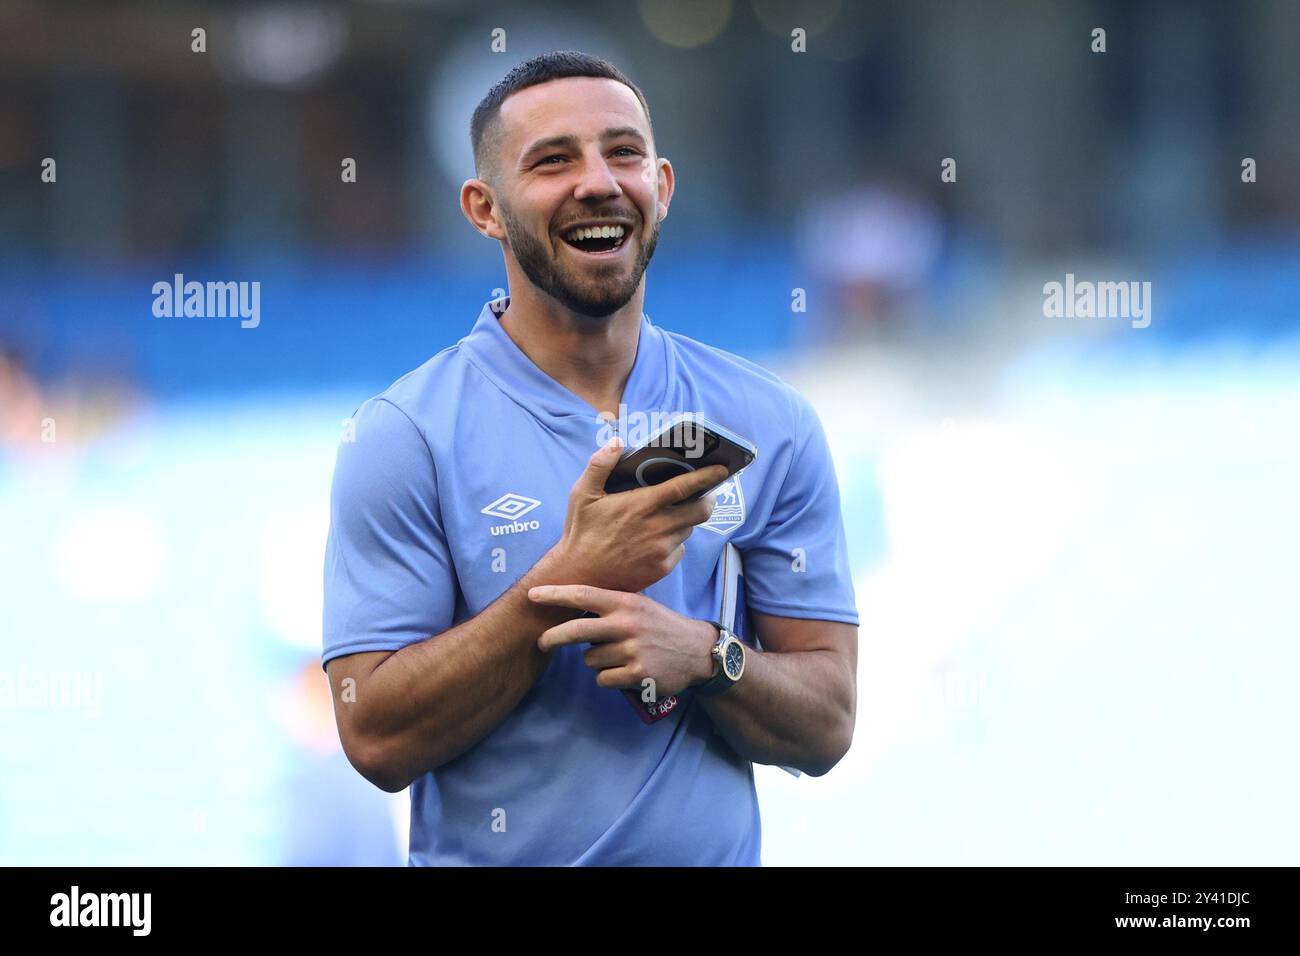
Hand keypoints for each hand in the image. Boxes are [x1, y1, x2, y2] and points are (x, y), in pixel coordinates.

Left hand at [528, 584, 717, 697]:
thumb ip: (610, 605)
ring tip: (618, 656)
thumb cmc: (661, 625)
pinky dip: (609, 678)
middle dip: (552, 637)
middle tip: (542, 642)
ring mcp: (632, 650)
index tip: (532, 595)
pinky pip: (603, 679)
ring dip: (596, 661)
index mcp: (625, 602)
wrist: (697, 651)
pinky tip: (626, 671)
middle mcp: (626, 624)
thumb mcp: (639, 605)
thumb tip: (570, 604)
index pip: (582, 595)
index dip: (554, 595)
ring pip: (589, 660)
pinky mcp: (637, 674)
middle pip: (575, 631)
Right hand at [540, 437, 726, 593]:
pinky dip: (674, 541)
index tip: (722, 468)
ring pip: (688, 529)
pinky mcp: (662, 568)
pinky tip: (657, 538)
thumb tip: (618, 442)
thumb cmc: (581, 532)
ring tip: (672, 513)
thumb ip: (600, 464)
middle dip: (707, 499)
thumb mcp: (582, 494)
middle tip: (704, 492)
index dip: (708, 476)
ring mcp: (662, 550)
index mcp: (642, 505)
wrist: (580, 576)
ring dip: (686, 519)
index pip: (685, 486)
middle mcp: (658, 527)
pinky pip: (679, 549)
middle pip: (701, 511)